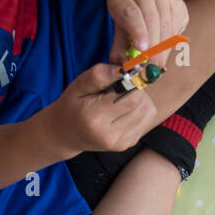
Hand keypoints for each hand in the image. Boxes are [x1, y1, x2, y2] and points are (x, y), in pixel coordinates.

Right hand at [40, 63, 156, 157]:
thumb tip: (124, 69)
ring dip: (140, 100)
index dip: (133, 83)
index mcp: (95, 118)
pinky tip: (124, 110)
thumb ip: (99, 75)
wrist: (66, 134)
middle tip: (120, 89)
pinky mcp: (128, 144)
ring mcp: (121, 143)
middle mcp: (110, 135)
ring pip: (148, 112)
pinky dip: (140, 111)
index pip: (132, 98)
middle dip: (136, 90)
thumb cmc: (72, 105)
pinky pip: (146, 120)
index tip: (123, 78)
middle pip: (143, 105)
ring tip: (121, 98)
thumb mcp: (78, 85)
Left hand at [106, 0, 188, 66]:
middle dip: (153, 45)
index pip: (131, 13)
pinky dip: (172, 39)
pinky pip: (177, 23)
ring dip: (164, 45)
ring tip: (158, 61)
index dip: (138, 31)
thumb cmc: (127, 17)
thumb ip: (121, 49)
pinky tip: (164, 45)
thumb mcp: (118, 30)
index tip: (143, 49)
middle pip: (151, 18)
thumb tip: (125, 68)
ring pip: (166, 21)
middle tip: (153, 65)